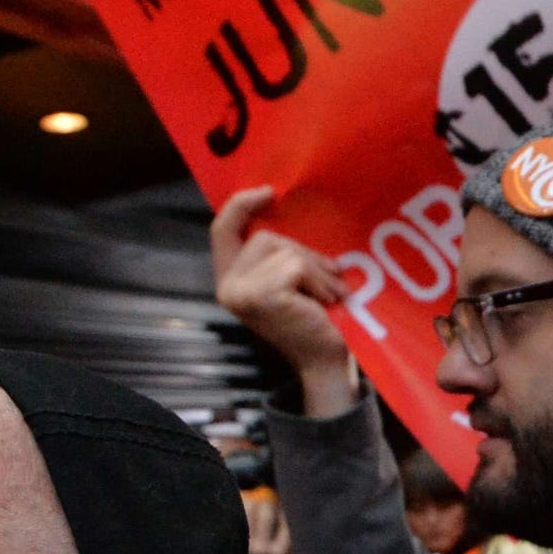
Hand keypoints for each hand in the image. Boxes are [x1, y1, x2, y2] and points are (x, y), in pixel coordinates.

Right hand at [211, 186, 361, 415]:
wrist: (325, 362)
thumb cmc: (314, 320)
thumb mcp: (291, 280)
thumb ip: (279, 254)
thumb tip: (289, 210)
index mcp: (230, 278)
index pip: (222, 230)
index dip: (240, 205)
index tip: (268, 192)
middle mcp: (226, 286)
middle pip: (265, 238)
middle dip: (304, 254)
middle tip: (330, 277)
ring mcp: (239, 292)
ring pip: (284, 251)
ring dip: (317, 271)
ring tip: (329, 295)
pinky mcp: (259, 296)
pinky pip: (296, 266)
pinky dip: (318, 281)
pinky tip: (325, 303)